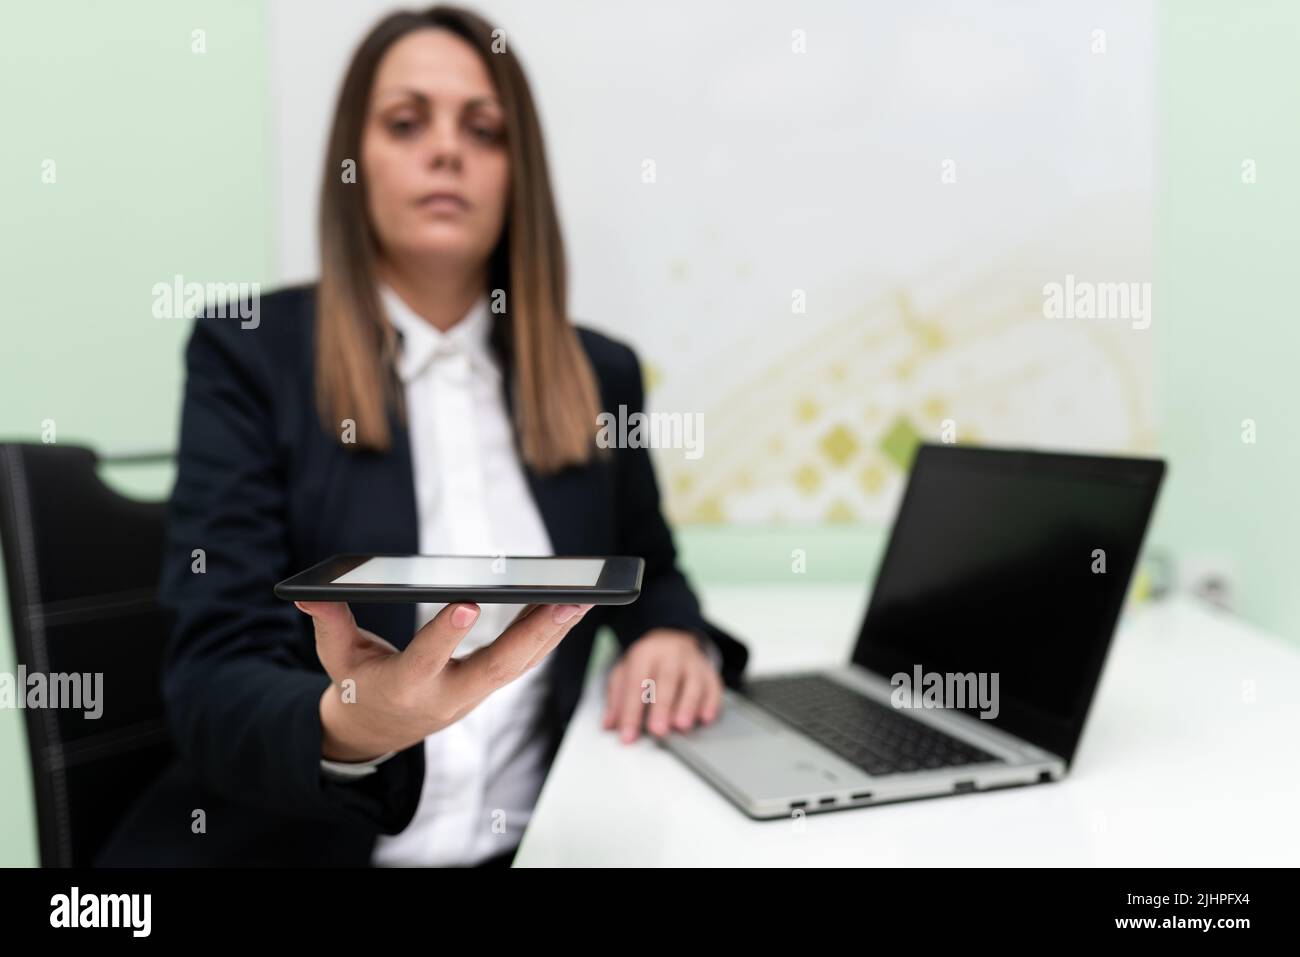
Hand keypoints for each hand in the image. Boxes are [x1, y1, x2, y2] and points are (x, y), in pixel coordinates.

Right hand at [298, 600, 591, 760]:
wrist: (376, 733)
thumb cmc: (357, 686)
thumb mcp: (336, 659)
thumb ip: (328, 624)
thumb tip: (306, 591)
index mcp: (405, 687)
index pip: (425, 660)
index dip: (444, 635)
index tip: (465, 601)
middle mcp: (447, 696)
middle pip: (497, 667)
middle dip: (534, 635)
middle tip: (568, 600)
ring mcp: (473, 695)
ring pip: (520, 666)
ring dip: (554, 633)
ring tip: (583, 597)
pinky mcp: (487, 688)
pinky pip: (523, 662)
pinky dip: (548, 637)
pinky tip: (570, 607)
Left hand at [602, 628, 722, 742]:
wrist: (671, 638)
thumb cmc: (646, 663)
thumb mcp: (624, 672)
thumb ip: (616, 699)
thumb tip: (609, 724)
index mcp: (645, 654)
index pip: (636, 683)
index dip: (631, 711)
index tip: (628, 736)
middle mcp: (670, 656)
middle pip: (667, 679)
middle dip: (662, 706)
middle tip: (658, 730)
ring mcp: (693, 662)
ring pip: (693, 682)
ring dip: (688, 705)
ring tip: (681, 726)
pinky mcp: (709, 672)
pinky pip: (713, 686)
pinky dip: (711, 703)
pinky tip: (705, 718)